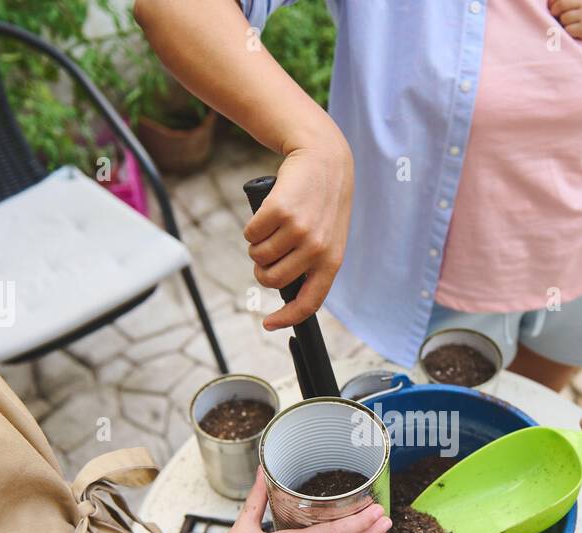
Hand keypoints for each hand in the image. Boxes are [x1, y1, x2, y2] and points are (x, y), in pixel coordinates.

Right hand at [243, 137, 353, 329]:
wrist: (323, 159)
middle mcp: (316, 249)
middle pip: (272, 279)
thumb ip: (315, 264)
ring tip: (271, 227)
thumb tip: (287, 293)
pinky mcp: (279, 211)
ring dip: (256, 246)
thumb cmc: (322, 202)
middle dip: (262, 269)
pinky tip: (267, 213)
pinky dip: (252, 227)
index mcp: (331, 261)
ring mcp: (298, 230)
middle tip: (267, 252)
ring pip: (258, 256)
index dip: (286, 318)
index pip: (309, 303)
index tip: (268, 324)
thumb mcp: (329, 236)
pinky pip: (250, 234)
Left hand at [549, 0, 581, 43]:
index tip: (551, 7)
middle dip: (554, 11)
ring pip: (564, 19)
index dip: (552, 2)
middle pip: (560, 5)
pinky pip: (569, 30)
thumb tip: (550, 3)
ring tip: (570, 24)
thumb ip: (570, 1)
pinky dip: (569, 32)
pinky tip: (575, 31)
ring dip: (563, 24)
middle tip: (556, 16)